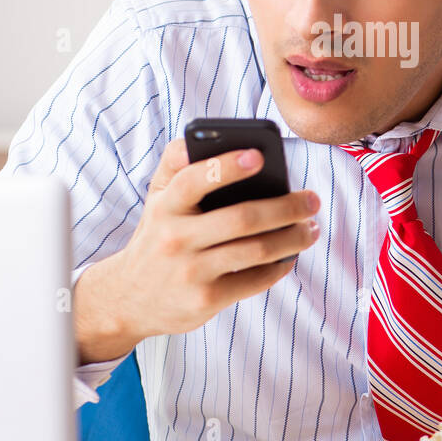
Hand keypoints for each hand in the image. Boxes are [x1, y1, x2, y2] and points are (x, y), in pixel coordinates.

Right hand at [74, 137, 320, 361]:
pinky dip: (280, 265)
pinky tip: (290, 254)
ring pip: (256, 250)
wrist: (129, 298)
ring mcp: (191, 272)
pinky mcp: (206, 300)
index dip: (226, 167)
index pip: (194, 180)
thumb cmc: (158, 236)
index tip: (259, 156)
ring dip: (293, 237)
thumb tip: (199, 140)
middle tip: (312, 200)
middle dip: (286, 207)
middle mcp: (176, 239)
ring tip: (311, 228)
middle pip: (242, 219)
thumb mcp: (157, 199)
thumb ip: (175, 164)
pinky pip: (255, 280)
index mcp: (165, 206)